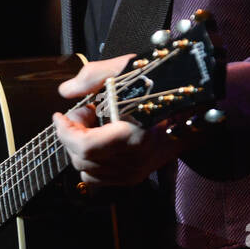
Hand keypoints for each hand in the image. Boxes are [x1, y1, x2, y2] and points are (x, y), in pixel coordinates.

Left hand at [54, 55, 185, 187]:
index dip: (65, 131)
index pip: (85, 146)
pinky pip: (100, 178)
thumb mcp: (123, 69)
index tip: (59, 115)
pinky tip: (98, 141)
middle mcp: (135, 159)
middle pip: (82, 160)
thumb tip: (66, 91)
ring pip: (88, 172)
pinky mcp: (137, 175)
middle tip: (82, 113)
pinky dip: (90, 163)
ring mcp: (136, 170)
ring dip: (80, 150)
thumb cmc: (159, 81)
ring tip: (91, 126)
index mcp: (134, 135)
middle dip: (71, 136)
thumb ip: (91, 78)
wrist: (190, 100)